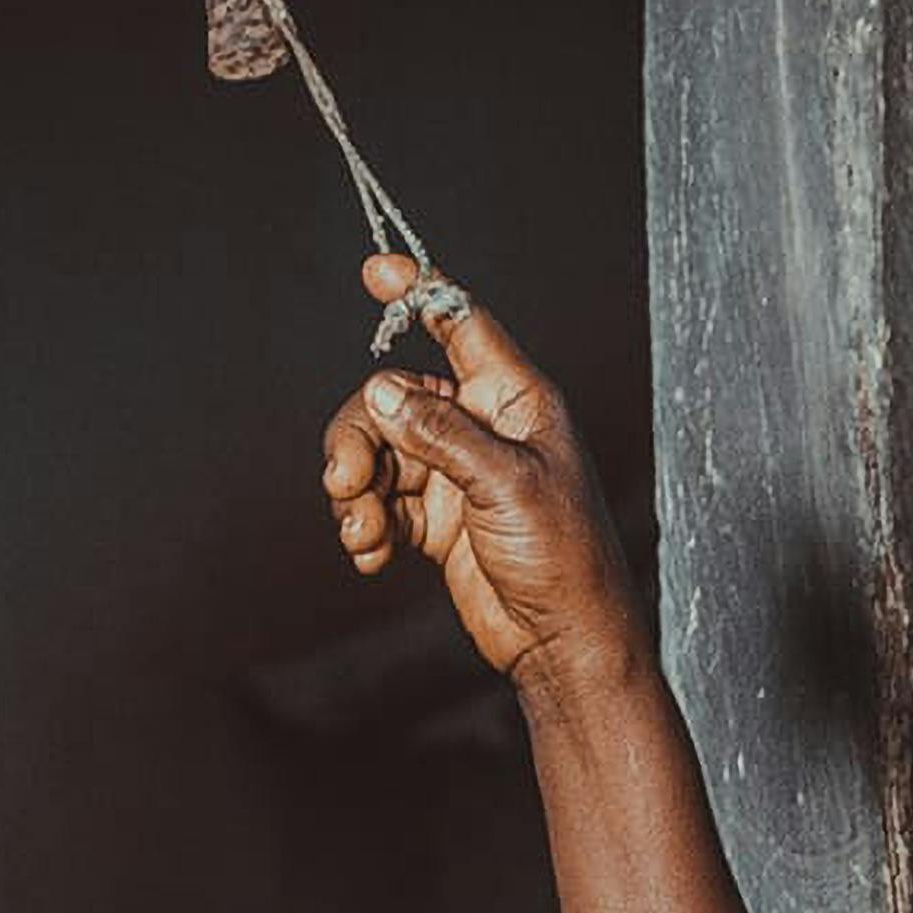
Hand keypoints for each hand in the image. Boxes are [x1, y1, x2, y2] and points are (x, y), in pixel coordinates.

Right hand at [319, 257, 645, 697]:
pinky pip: (382, 503)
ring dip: (357, 491)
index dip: (420, 291)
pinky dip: (367, 525)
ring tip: (362, 532)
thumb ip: (441, 434)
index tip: (376, 268)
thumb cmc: (565, 559)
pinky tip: (372, 555)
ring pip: (380, 453)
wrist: (565, 644)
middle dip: (361, 436)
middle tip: (346, 482)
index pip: (462, 324)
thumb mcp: (506, 486)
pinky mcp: (438, 520)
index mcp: (516, 401)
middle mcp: (483, 428)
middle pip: (395, 397)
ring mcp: (457, 474)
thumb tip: (382, 392)